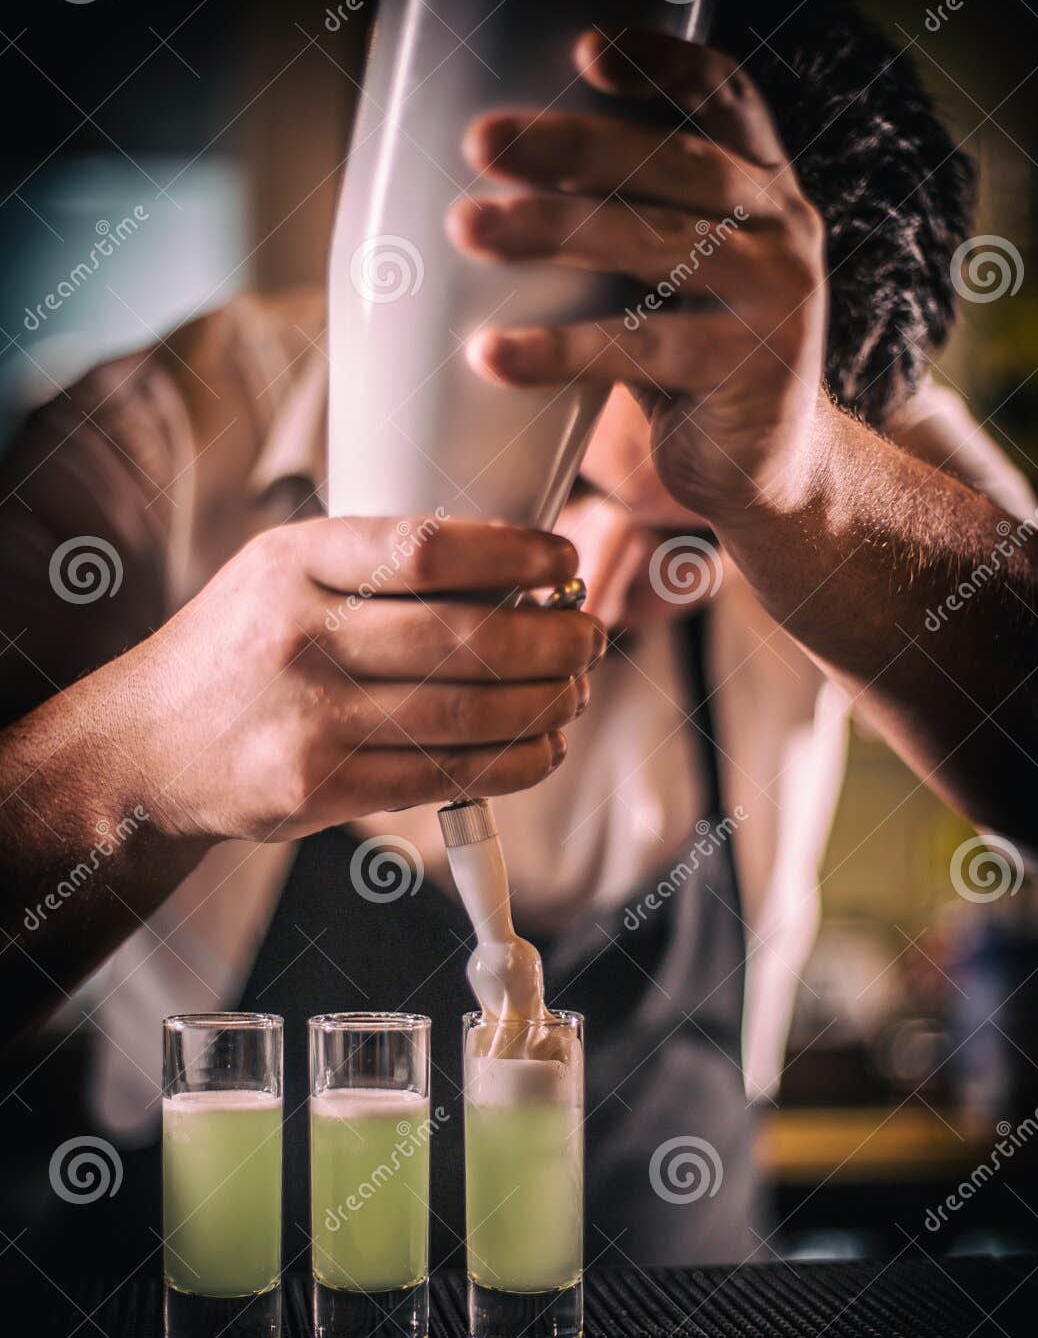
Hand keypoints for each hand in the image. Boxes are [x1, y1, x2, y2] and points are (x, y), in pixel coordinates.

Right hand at [113, 517, 602, 840]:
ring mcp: (311, 719)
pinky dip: (512, 764)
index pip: (428, 549)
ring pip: (466, 715)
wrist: (148, 745)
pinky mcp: (322, 788)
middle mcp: (301, 636)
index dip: (516, 556)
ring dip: (545, 704)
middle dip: (553, 640)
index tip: (563, 563)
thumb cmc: (237, 648)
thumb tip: (510, 576)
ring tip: (575, 692)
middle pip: (463, 638)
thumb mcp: (282, 572)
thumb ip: (373, 567)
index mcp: (294, 562)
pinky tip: (541, 747)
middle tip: (591, 636)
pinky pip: (444, 777)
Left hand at [448, 27, 826, 524]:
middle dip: (572, 146)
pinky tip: (490, 353)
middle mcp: (783, 227)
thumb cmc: (697, 366)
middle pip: (675, 164)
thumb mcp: (674, 284)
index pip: (725, 98)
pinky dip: (559, 350)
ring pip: (655, 246)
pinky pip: (640, 350)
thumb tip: (494, 188)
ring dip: (553, 230)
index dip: (661, 63)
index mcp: (764, 189)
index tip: (583, 46)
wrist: (773, 474)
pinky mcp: (753, 369)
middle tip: (482, 141)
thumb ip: (630, 227)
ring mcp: (777, 295)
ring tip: (467, 229)